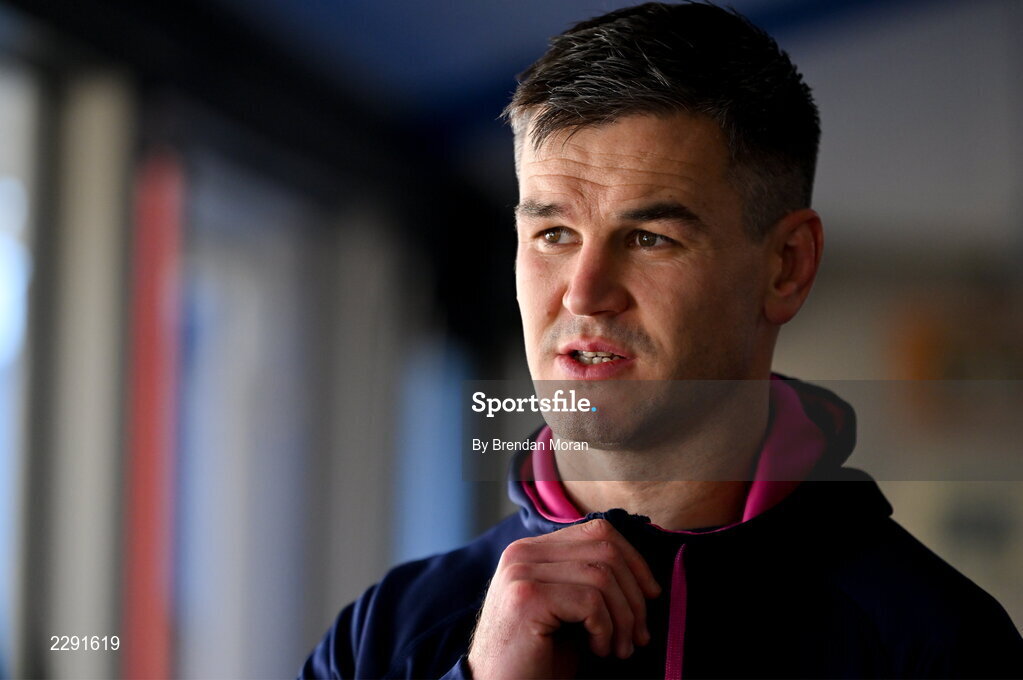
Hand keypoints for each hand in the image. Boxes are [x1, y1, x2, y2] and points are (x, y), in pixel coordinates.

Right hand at [467, 518, 661, 678]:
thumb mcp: (566, 608)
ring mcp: (522, 572)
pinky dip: (605, 630)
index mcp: (532, 549)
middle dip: (634, 595)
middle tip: (639, 635)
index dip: (633, 560)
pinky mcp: (527, 597)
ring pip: (602, 576)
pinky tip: (597, 650)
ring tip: (619, 648)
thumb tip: (642, 574)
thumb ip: (587, 579)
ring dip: (623, 618)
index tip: (650, 595)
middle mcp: (522, 553)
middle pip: (605, 550)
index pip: (597, 531)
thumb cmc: (537, 656)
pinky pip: (590, 602)